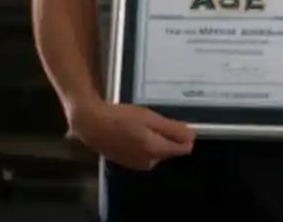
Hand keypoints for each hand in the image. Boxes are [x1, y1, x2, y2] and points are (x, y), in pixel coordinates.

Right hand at [67, 99, 194, 170]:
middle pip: (169, 148)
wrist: (91, 125)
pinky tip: (130, 129)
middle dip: (165, 134)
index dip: (182, 134)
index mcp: (156, 152)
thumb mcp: (149, 118)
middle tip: (150, 119)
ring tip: (138, 122)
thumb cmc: (121, 118)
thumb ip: (172, 129)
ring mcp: (136, 164)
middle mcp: (149, 163)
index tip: (170, 122)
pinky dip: (141, 141)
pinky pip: (143, 151)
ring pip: (156, 149)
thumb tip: (191, 137)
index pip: (183, 148)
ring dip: (152, 137)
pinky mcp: (126, 161)